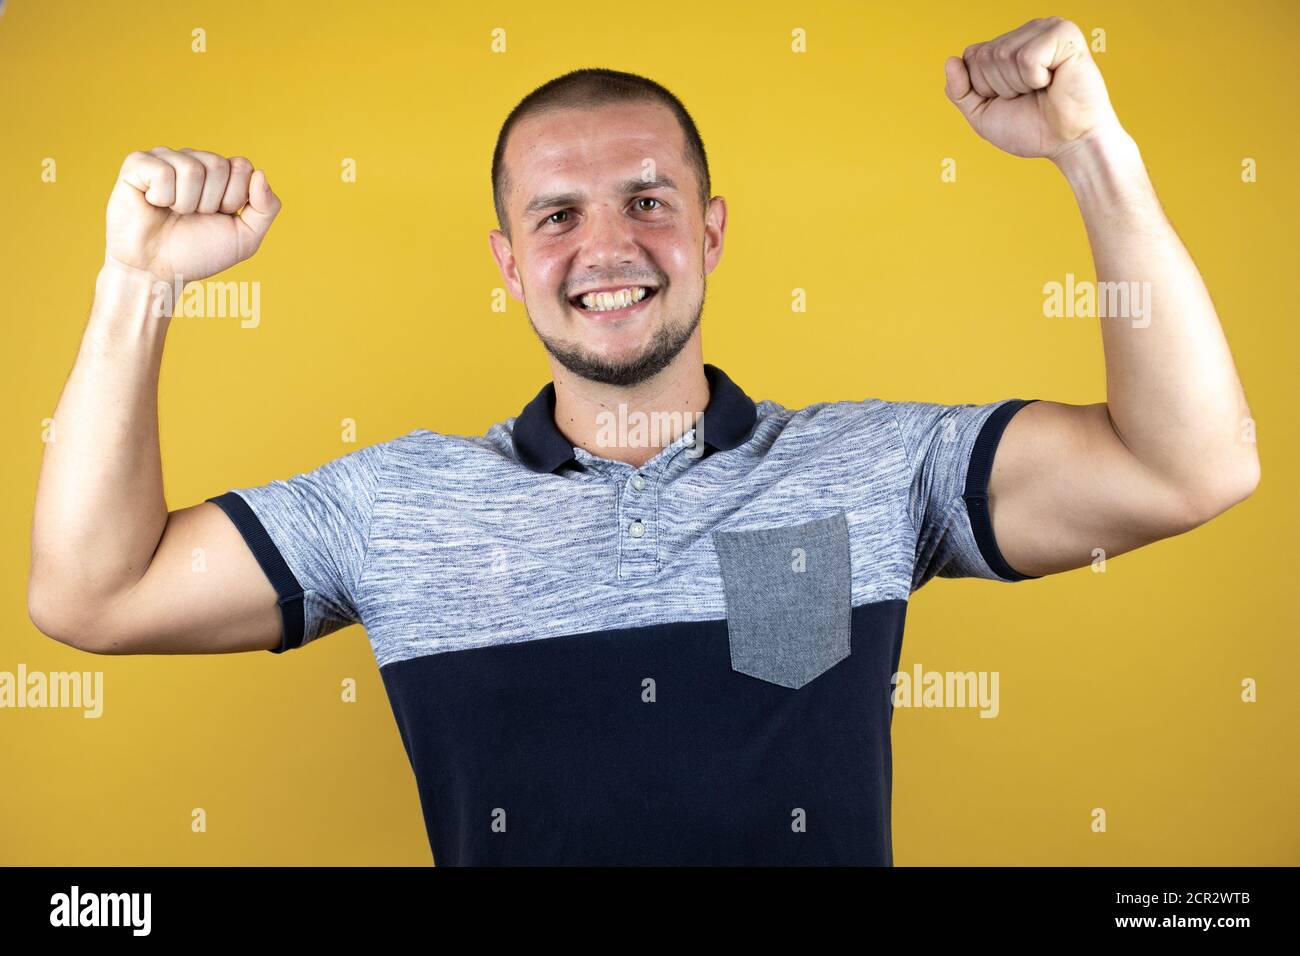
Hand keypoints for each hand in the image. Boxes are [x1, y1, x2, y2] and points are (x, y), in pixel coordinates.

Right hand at [104, 147, 281, 283]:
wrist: (159, 271)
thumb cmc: (199, 252)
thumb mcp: (246, 237)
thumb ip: (266, 208)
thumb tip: (260, 174)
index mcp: (220, 173)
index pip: (242, 166)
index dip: (234, 198)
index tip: (219, 215)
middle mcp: (193, 160)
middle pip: (218, 165)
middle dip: (210, 202)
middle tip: (193, 216)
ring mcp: (165, 159)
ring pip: (191, 169)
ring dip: (186, 203)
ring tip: (173, 212)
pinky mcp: (137, 164)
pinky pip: (162, 172)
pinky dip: (162, 197)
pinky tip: (153, 204)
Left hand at [944, 17, 1120, 160]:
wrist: (1069, 142)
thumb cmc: (1032, 127)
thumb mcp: (982, 114)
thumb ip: (960, 91)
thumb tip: (950, 60)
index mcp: (1009, 44)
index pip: (971, 56)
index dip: (984, 87)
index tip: (1011, 98)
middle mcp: (1027, 31)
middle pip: (984, 56)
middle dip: (1000, 87)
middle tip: (1030, 96)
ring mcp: (1046, 28)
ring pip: (1002, 55)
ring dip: (1018, 85)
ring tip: (1043, 89)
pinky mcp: (1065, 34)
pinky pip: (1027, 58)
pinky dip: (1035, 79)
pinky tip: (1053, 81)